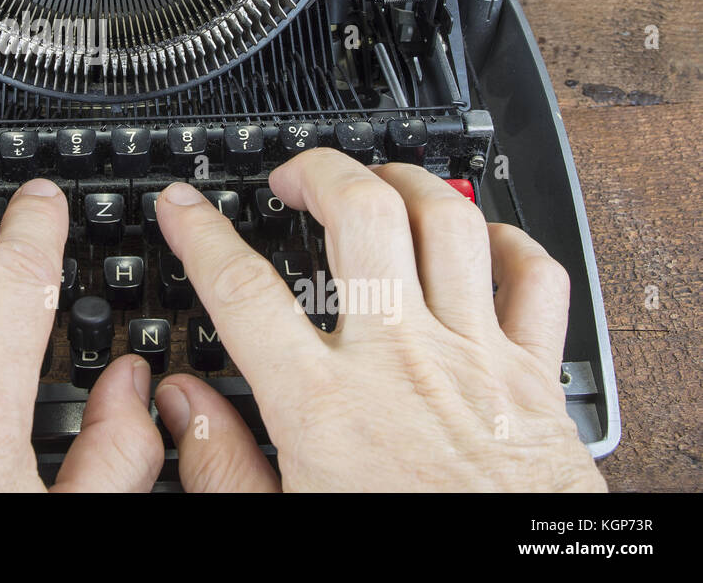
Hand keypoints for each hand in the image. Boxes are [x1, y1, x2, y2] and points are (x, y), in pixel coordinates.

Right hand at [152, 149, 605, 491]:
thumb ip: (223, 465)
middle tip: (292, 178)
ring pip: (447, 222)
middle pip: (360, 216)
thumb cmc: (403, 565)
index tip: (183, 206)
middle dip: (319, 172)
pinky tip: (481, 239)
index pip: (243, 290)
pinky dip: (509, 240)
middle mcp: (401, 362)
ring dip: (404, 182)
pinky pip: (535, 276)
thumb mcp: (285, 527)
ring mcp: (474, 359)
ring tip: (375, 182)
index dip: (201, 233)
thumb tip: (180, 405)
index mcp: (327, 406)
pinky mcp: (535, 376)